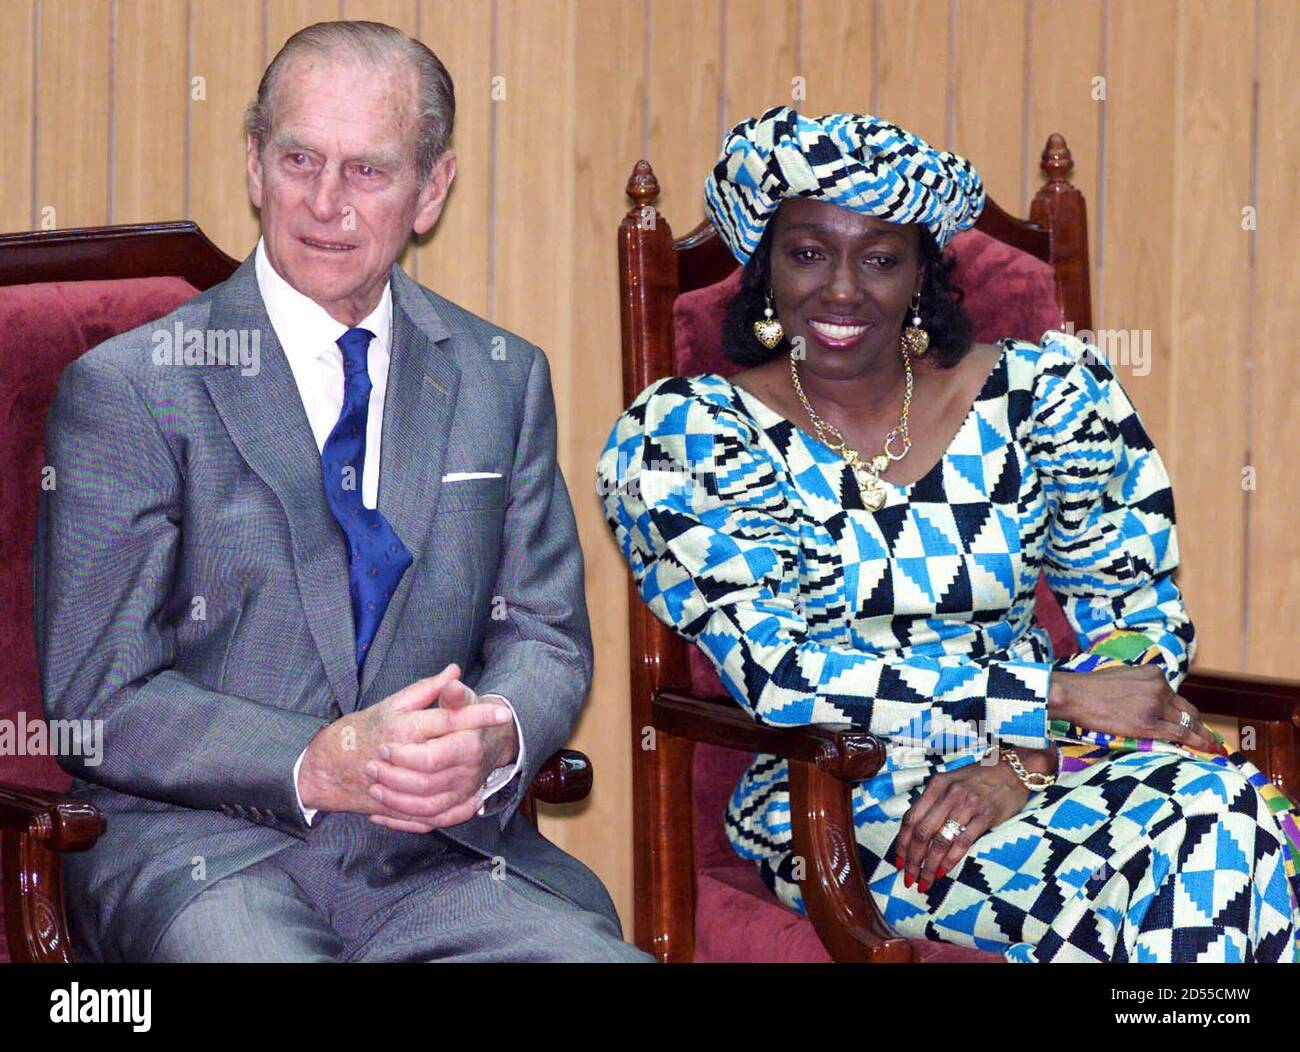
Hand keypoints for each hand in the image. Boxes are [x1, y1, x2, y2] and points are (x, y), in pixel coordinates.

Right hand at [297, 663, 513, 825]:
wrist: (329, 767)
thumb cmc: (363, 730)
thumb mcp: (393, 705)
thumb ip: (426, 690)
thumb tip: (454, 671)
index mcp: (405, 729)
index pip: (449, 719)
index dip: (478, 715)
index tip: (503, 712)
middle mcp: (405, 757)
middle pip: (452, 753)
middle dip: (478, 745)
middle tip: (502, 736)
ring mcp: (402, 785)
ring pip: (446, 788)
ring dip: (470, 782)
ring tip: (489, 776)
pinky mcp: (399, 808)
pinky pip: (433, 815)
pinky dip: (455, 812)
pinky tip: (472, 803)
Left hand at [363, 670, 518, 833]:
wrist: (491, 743)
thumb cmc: (469, 719)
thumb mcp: (464, 700)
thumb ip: (453, 693)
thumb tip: (452, 677)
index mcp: (468, 746)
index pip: (432, 758)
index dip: (404, 755)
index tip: (383, 747)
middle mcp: (468, 774)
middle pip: (425, 785)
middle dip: (393, 777)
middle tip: (372, 767)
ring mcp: (462, 794)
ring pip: (425, 809)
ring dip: (395, 801)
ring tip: (375, 786)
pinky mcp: (455, 808)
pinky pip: (429, 823)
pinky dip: (401, 822)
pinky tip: (379, 814)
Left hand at [894, 747, 1055, 890]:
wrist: (1014, 770)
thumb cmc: (979, 779)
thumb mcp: (950, 783)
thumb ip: (933, 803)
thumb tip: (915, 835)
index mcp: (935, 785)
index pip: (910, 818)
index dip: (901, 843)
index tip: (898, 861)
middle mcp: (948, 793)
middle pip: (921, 832)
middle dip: (912, 860)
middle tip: (909, 878)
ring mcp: (967, 804)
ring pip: (939, 840)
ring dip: (929, 865)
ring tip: (925, 882)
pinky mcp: (986, 815)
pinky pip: (962, 842)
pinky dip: (950, 860)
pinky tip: (943, 872)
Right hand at [1049, 664, 1217, 751]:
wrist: (1074, 694)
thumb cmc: (1089, 689)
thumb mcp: (1121, 678)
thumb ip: (1140, 688)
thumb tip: (1148, 704)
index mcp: (1152, 673)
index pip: (1176, 696)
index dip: (1186, 712)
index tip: (1195, 721)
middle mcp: (1159, 686)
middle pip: (1187, 709)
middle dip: (1198, 724)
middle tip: (1208, 736)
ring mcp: (1156, 704)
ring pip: (1188, 722)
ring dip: (1201, 736)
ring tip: (1211, 746)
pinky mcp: (1150, 723)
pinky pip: (1181, 734)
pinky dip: (1197, 742)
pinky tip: (1206, 748)